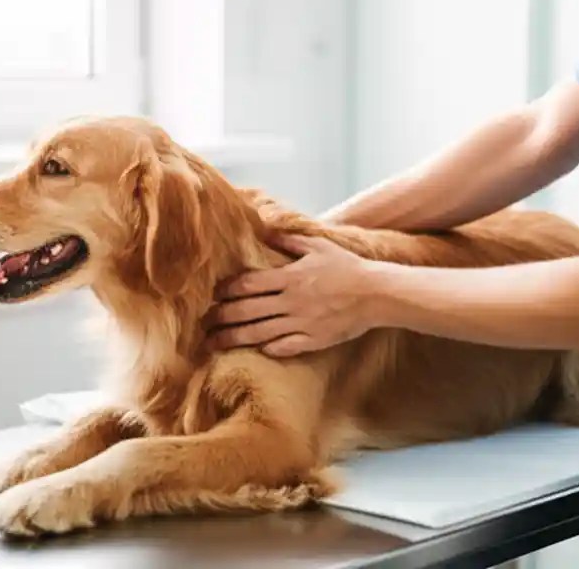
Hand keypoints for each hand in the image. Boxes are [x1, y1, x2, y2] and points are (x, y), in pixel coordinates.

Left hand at [207, 234, 381, 356]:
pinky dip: (268, 348)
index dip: (227, 290)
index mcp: (290, 277)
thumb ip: (292, 239)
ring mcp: (301, 323)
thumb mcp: (320, 246)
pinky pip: (285, 346)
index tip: (213, 295)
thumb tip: (268, 229)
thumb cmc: (348, 267)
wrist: (376, 294)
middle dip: (221, 317)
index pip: (249, 285)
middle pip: (247, 311)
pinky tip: (255, 349)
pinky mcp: (313, 339)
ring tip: (213, 343)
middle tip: (202, 323)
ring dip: (233, 338)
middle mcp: (291, 302)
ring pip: (259, 332)